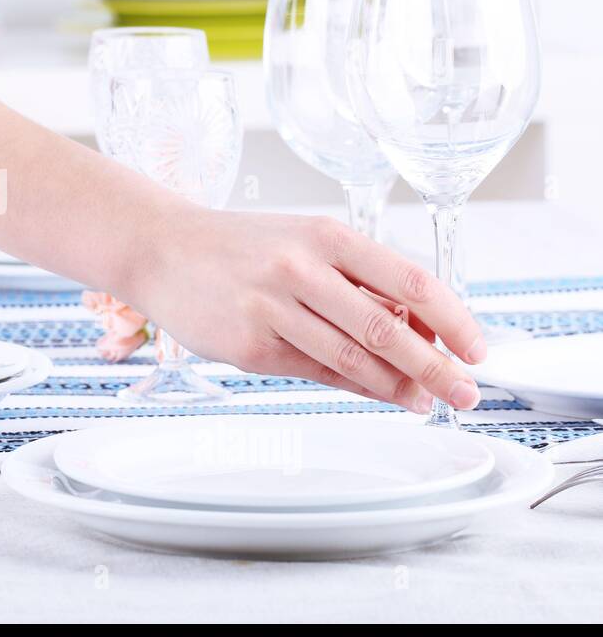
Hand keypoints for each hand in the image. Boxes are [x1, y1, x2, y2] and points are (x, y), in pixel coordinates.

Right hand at [136, 208, 486, 412]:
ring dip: (399, 387)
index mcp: (326, 235)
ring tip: (426, 402)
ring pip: (353, 358)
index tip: (477, 348)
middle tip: (467, 392)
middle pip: (388, 327)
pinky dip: (355, 389)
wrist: (160, 249)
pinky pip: (315, 373)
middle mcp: (301, 269)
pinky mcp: (249, 346)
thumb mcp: (301, 242)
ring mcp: (272, 309)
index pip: (410, 279)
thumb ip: (354, 281)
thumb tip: (416, 331)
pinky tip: (378, 395)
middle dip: (437, 367)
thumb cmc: (239, 247)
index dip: (453, 319)